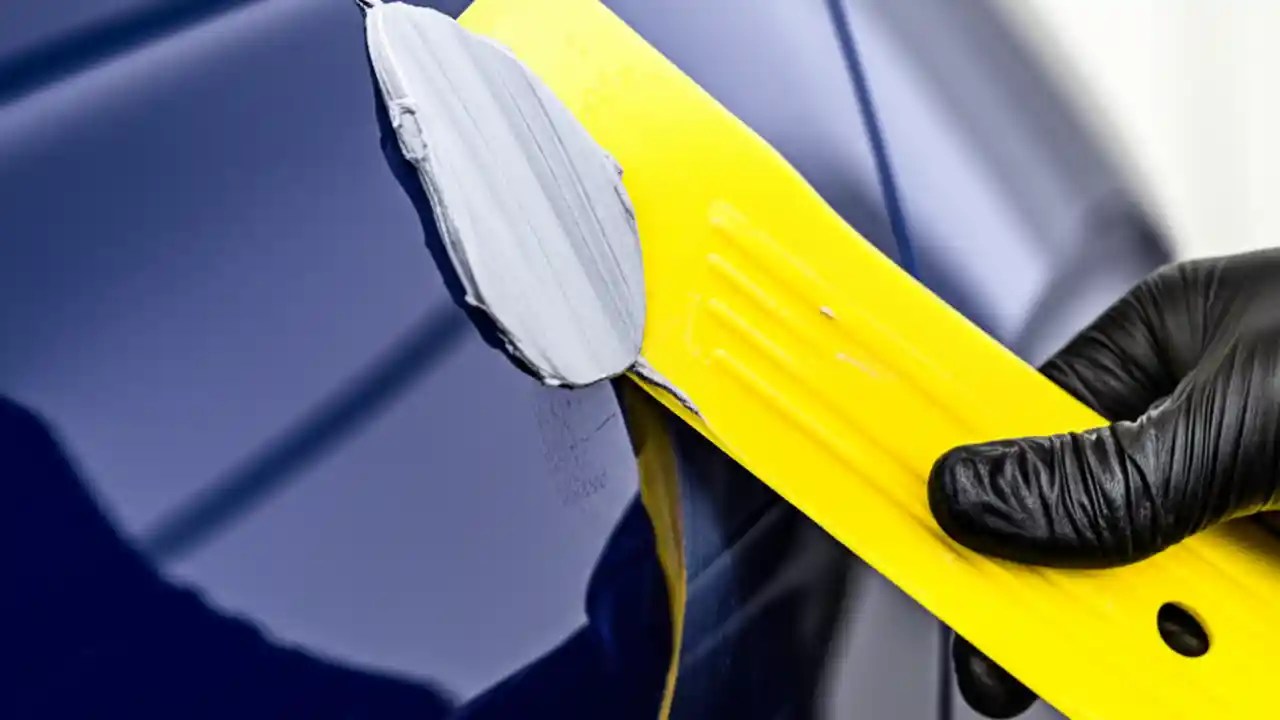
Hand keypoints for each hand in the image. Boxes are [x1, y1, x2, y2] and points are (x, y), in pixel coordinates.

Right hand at [927, 249, 1279, 715]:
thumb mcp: (1257, 406)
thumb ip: (1115, 470)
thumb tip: (974, 500)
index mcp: (1162, 354)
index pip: (1028, 437)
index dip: (981, 512)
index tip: (956, 591)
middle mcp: (1200, 437)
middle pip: (1095, 542)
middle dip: (1097, 609)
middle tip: (1068, 668)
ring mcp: (1255, 515)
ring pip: (1176, 609)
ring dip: (1188, 653)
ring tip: (1240, 648)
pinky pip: (1240, 647)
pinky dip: (1233, 670)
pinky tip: (1251, 662)